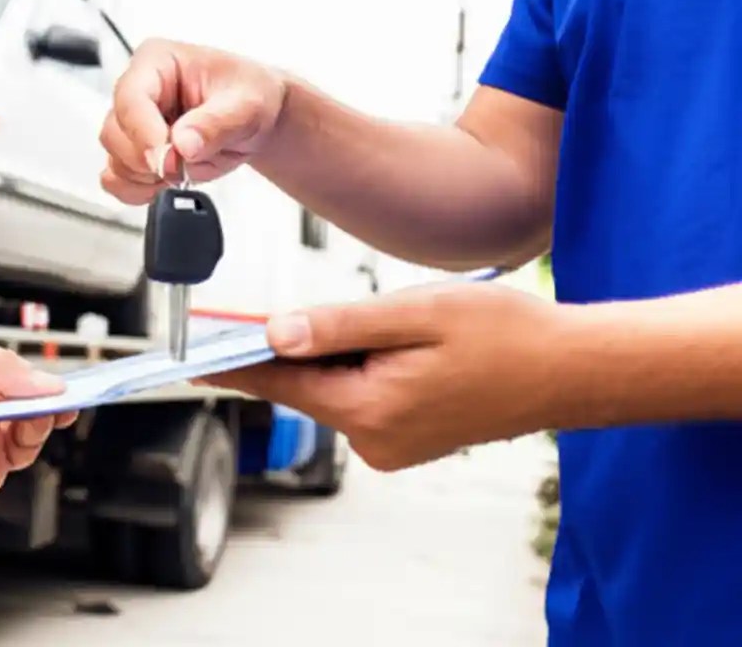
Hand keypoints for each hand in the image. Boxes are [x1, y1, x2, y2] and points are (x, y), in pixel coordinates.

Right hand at [100, 38, 287, 203]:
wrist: (258, 121)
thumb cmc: (250, 96)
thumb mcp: (246, 105)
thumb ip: (216, 123)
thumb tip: (183, 144)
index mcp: (157, 61)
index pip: (131, 98)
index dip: (145, 133)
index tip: (168, 158)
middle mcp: (137, 90)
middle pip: (114, 133)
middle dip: (149, 159)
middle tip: (185, 165)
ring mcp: (133, 125)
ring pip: (115, 160)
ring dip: (148, 176)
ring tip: (185, 168)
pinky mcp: (134, 153)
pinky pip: (117, 180)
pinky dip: (140, 190)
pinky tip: (168, 182)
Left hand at [198, 282, 570, 470]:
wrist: (570, 371)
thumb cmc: (502, 334)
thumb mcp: (415, 313)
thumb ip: (339, 325)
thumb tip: (273, 334)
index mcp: (370, 410)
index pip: (279, 384)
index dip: (232, 364)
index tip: (186, 359)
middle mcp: (373, 441)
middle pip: (306, 383)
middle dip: (307, 343)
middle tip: (352, 309)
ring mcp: (389, 448)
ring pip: (335, 388)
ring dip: (345, 353)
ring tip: (404, 329)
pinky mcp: (404, 443)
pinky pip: (362, 398)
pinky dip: (366, 369)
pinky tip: (408, 349)